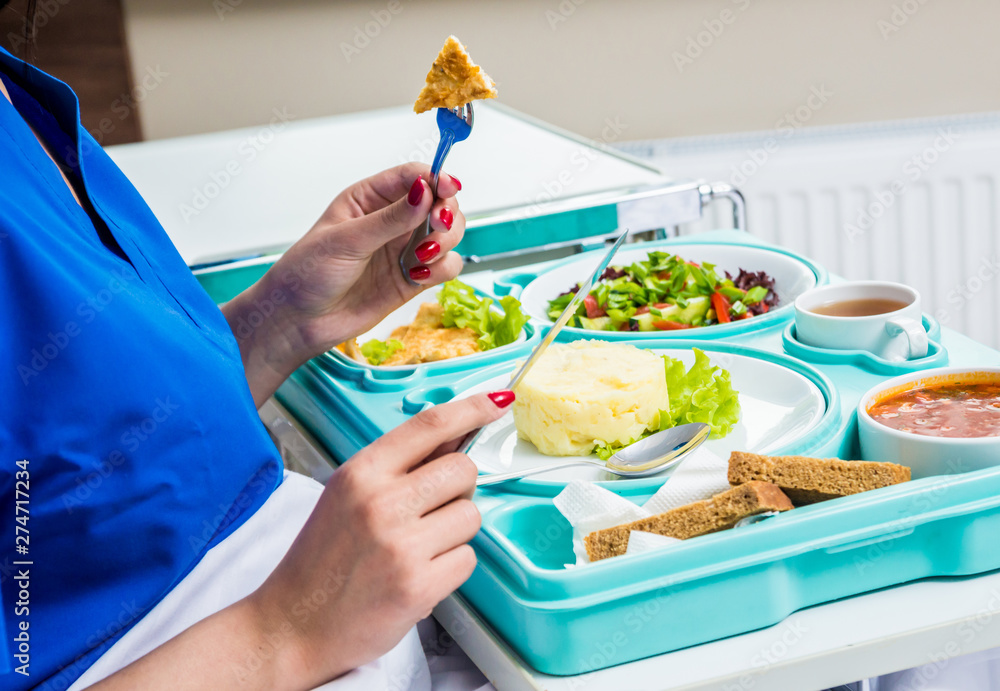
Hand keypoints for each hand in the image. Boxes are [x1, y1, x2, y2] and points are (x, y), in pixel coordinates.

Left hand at [223, 162, 464, 404]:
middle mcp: (392, 221)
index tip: (450, 188)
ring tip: (421, 257)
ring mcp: (404, 249)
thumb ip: (390, 218)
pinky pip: (446, 266)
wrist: (299, 320)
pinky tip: (417, 276)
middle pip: (440, 202)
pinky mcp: (413, 278)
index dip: (437, 178)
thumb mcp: (347, 239)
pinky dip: (442, 270)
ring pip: (448, 234)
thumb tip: (425, 191)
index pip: (413, 177)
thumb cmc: (308, 273)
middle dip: (446, 213)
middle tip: (437, 226)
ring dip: (445, 242)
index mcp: (370, 199)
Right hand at [246, 390, 512, 689]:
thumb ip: (399, 465)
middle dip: (459, 488)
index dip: (472, 408)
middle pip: (464, 470)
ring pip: (471, 516)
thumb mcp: (348, 494)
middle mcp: (381, 502)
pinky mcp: (418, 586)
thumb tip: (457, 434)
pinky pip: (467, 559)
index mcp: (362, 472)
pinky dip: (450, 568)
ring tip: (418, 548)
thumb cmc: (323, 558)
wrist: (292, 624)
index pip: (430, 425)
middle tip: (431, 511)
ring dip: (454, 532)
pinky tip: (418, 575)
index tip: (498, 400)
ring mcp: (401, 545)